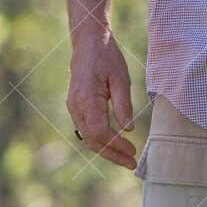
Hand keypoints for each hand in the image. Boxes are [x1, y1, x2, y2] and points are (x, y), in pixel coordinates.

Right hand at [67, 29, 137, 169]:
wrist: (88, 43)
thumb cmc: (107, 58)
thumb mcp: (121, 78)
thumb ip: (123, 105)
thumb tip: (128, 130)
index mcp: (86, 99)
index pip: (100, 132)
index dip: (117, 145)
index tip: (134, 150)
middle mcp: (76, 107)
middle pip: (92, 141)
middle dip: (112, 155)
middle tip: (132, 163)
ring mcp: (73, 108)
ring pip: (88, 138)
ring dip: (106, 150)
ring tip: (126, 158)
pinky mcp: (76, 107)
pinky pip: (87, 130)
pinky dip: (100, 141)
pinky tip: (115, 144)